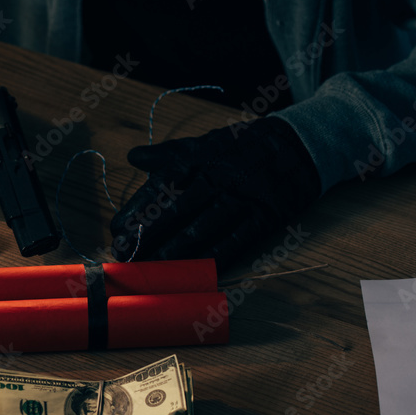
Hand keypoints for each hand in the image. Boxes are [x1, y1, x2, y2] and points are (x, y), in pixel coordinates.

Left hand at [110, 117, 321, 270]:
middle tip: (125, 254)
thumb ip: (167, 154)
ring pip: (205, 228)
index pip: (162, 186)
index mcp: (199, 159)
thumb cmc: (242, 147)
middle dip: (150, 234)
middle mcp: (218, 178)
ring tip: (152, 267)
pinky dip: (216, 257)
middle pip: (178, 209)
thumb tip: (133, 157)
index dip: (138, 210)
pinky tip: (196, 271)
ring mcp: (242, 198)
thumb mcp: (204, 143)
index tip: (117, 229)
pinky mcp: (264, 217)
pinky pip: (238, 240)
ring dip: (176, 250)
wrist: (298, 144)